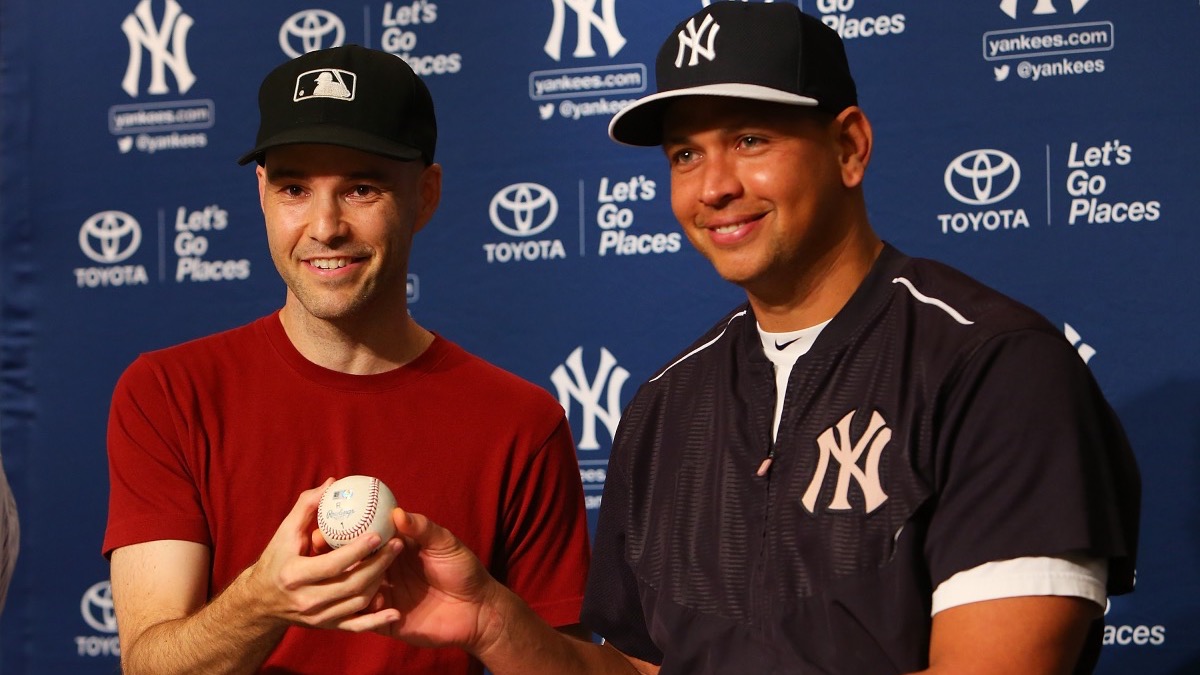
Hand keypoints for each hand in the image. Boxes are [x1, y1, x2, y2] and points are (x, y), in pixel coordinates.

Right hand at [240, 479, 403, 631]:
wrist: (260, 603)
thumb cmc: (276, 560)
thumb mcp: (285, 533)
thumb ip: (308, 506)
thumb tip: (333, 483)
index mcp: (295, 575)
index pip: (332, 564)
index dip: (357, 550)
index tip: (377, 534)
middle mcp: (306, 600)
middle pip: (351, 583)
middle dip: (378, 564)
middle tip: (396, 544)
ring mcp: (318, 617)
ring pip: (358, 601)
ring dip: (380, 581)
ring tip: (393, 559)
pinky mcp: (326, 627)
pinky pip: (355, 626)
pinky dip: (376, 621)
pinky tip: (395, 611)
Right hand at [339, 507, 498, 650]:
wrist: (478, 610)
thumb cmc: (464, 570)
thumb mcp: (445, 544)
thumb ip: (422, 528)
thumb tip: (397, 513)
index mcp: (394, 549)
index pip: (363, 540)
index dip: (344, 534)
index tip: (324, 529)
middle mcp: (384, 572)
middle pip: (354, 565)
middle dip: (337, 560)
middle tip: (323, 554)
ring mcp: (384, 597)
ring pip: (355, 592)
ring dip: (351, 584)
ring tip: (356, 578)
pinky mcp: (387, 621)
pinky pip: (366, 620)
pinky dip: (366, 612)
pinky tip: (376, 602)